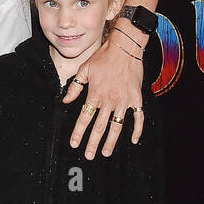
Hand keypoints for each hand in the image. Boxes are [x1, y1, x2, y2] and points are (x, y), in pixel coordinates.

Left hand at [63, 33, 144, 157]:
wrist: (124, 48)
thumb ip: (75, 87)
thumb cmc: (103, 57)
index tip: (74, 143)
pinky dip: (137, 130)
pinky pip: (138, 118)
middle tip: (89, 155)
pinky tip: (134, 140)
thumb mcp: (84, 69)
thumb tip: (65, 100)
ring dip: (111, 141)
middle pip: (99, 126)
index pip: (84, 118)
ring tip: (106, 152)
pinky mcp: (136, 98)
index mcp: (95, 94)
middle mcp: (109, 100)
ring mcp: (124, 100)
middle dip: (92, 143)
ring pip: (117, 125)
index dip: (78, 132)